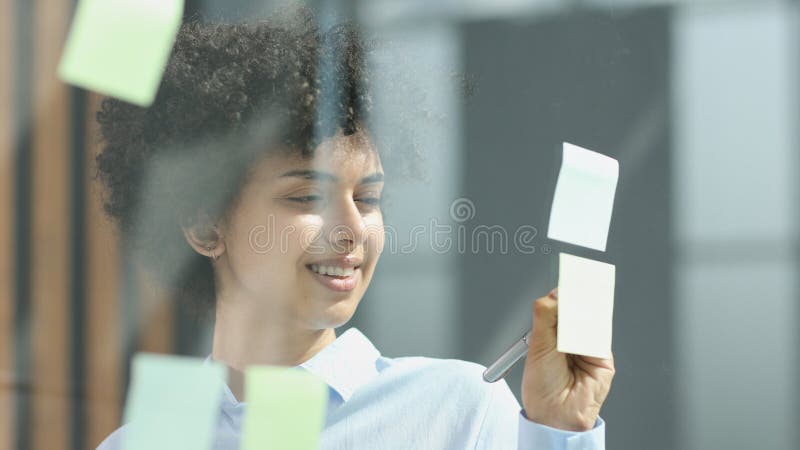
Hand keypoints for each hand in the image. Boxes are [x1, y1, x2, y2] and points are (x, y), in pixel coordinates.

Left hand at [520, 288, 614, 430]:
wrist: (554, 413)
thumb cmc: (542, 386)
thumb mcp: (537, 344)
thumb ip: (546, 315)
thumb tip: (557, 293)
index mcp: (553, 333)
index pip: (562, 306)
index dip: (566, 292)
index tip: (569, 279)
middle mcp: (571, 339)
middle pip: (580, 310)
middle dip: (578, 298)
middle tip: (575, 288)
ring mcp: (588, 347)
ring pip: (593, 320)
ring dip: (585, 312)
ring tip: (575, 310)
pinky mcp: (603, 358)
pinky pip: (601, 337)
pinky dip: (594, 330)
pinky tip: (583, 330)